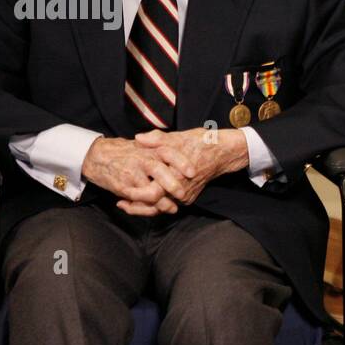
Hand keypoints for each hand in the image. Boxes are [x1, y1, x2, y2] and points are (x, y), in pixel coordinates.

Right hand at [80, 136, 183, 215]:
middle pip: (161, 173)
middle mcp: (142, 161)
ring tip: (171, 208)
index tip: (192, 173)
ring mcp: (132, 175)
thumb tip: (181, 158)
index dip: (182, 163)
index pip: (169, 153)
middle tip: (183, 195)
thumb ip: (163, 149)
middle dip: (174, 186)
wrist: (97, 156)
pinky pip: (139, 202)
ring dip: (163, 203)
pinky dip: (147, 208)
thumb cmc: (127, 152)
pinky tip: (154, 209)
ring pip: (152, 193)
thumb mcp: (145, 145)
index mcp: (150, 150)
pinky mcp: (123, 188)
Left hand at [130, 127, 249, 211]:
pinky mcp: (188, 197)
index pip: (152, 194)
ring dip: (145, 206)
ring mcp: (186, 195)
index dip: (135, 197)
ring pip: (162, 207)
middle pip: (155, 206)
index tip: (121, 195)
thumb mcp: (179, 137)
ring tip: (127, 203)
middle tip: (120, 203)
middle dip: (137, 206)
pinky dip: (156, 203)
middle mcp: (182, 190)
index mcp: (177, 176)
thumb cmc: (202, 143)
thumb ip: (157, 139)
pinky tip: (143, 198)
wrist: (224, 152)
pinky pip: (169, 203)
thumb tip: (138, 138)